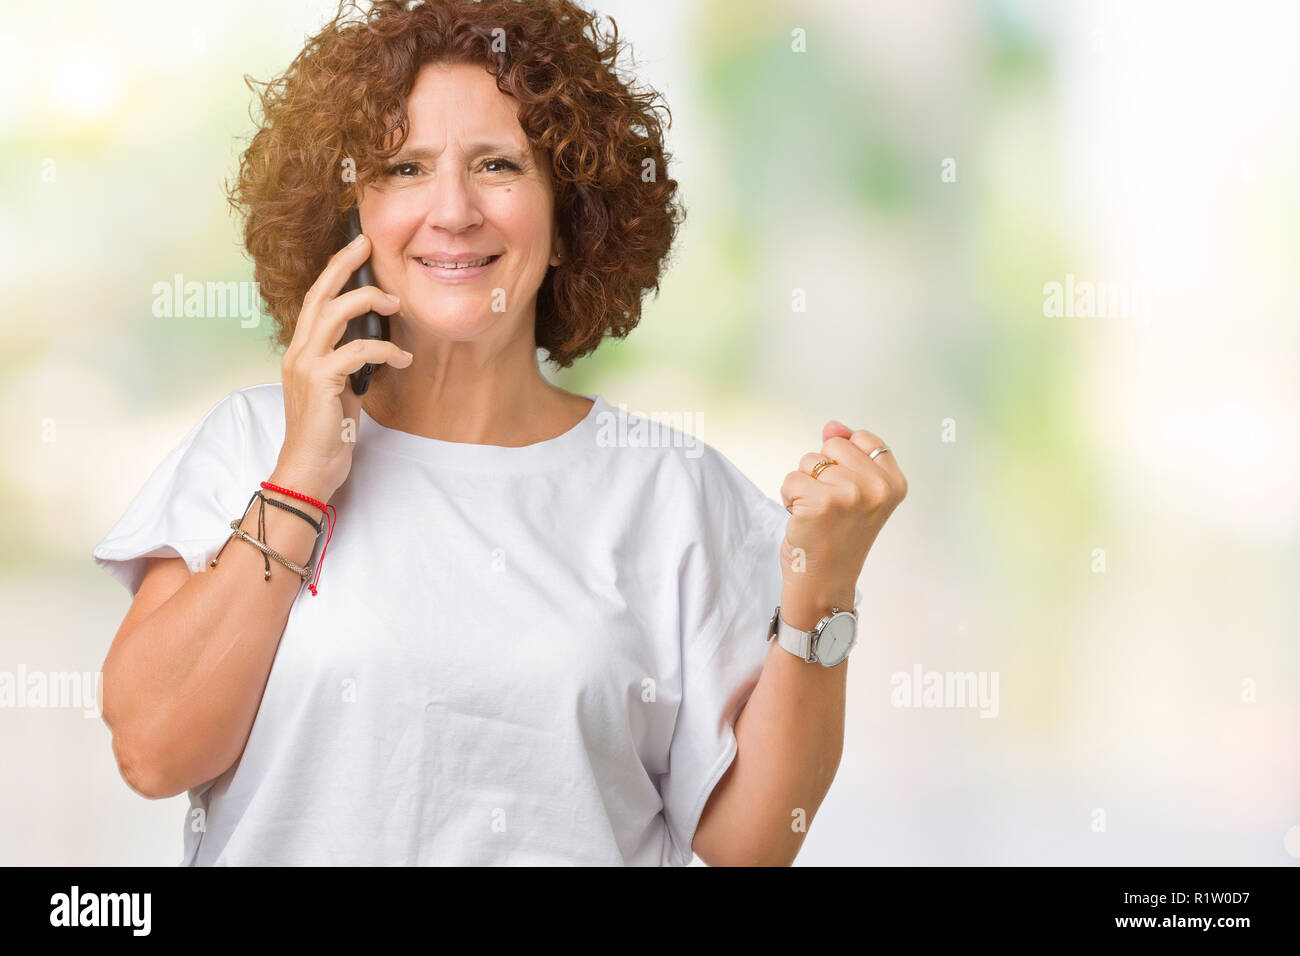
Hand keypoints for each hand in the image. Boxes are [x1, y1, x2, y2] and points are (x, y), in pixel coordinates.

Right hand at [275, 231, 410, 503]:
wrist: (308, 469)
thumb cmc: (326, 433)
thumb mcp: (339, 390)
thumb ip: (347, 364)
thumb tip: (372, 346)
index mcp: (301, 351)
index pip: (316, 300)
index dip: (334, 271)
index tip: (356, 249)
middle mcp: (298, 352)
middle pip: (319, 294)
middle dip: (344, 265)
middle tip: (367, 245)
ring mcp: (306, 365)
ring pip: (334, 313)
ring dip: (369, 302)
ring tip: (397, 303)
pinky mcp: (320, 381)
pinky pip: (356, 351)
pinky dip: (385, 349)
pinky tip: (404, 358)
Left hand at [778, 420, 906, 610]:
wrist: (825, 583)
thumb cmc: (838, 538)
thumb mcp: (857, 492)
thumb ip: (849, 454)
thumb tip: (832, 426)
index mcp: (894, 483)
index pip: (861, 439)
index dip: (844, 461)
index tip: (847, 494)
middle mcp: (878, 487)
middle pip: (833, 446)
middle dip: (822, 472)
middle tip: (830, 507)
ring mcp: (851, 493)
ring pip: (809, 460)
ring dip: (805, 485)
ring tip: (817, 514)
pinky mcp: (821, 502)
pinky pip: (791, 479)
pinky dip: (789, 497)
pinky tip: (803, 519)